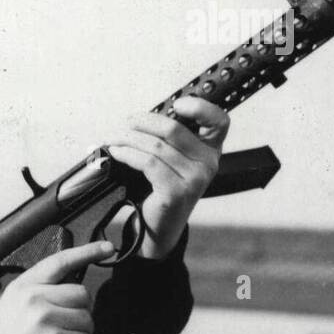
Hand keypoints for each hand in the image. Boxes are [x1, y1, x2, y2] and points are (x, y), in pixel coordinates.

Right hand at [0, 239, 115, 333]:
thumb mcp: (13, 306)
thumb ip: (40, 292)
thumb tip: (73, 291)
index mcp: (23, 286)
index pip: (60, 261)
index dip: (87, 252)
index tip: (106, 248)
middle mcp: (34, 297)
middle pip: (80, 293)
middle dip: (81, 311)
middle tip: (68, 324)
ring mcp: (45, 317)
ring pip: (86, 318)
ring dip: (81, 333)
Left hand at [105, 96, 229, 259]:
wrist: (159, 230)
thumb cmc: (162, 192)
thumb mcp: (172, 162)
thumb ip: (167, 140)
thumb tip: (136, 119)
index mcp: (211, 151)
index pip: (218, 121)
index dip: (200, 107)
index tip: (177, 103)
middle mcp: (208, 164)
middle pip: (174, 129)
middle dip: (142, 122)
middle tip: (124, 124)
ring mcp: (195, 179)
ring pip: (156, 146)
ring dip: (129, 139)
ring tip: (114, 139)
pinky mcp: (176, 192)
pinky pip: (148, 163)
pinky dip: (128, 154)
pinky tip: (117, 153)